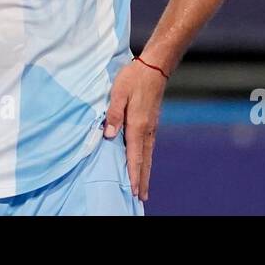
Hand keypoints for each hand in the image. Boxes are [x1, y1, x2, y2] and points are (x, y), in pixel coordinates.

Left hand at [103, 57, 167, 201]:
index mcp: (137, 124)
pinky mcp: (152, 122)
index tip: (134, 190)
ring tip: (144, 187)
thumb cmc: (134, 78)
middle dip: (143, 179)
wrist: (154, 67)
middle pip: (145, 160)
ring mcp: (151, 126)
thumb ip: (113, 114)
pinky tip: (144, 163)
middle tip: (142, 197)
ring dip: (146, 172)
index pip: (135, 155)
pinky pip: (149, 147)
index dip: (134, 174)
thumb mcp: (118, 93)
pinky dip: (147, 159)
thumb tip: (109, 135)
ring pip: (148, 155)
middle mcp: (147, 129)